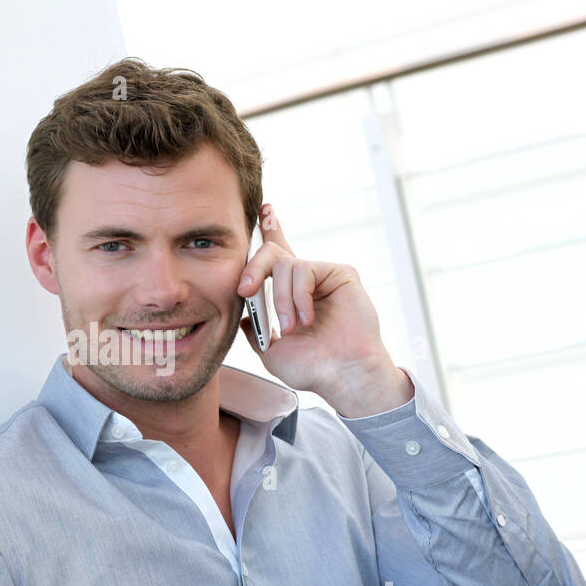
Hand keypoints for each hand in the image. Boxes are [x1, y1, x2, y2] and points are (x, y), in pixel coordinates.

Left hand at [237, 204, 411, 415]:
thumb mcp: (271, 350)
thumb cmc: (312, 368)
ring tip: (294, 326)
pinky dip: (299, 295)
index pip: (276, 256)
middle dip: (253, 268)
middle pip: (272, 252)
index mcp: (291, 294)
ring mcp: (324, 275)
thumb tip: (243, 313)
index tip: (263, 209)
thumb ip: (255, 328)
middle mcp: (307, 280)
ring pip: (285, 265)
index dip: (270, 230)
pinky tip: (307, 317)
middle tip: (245, 291)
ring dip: (281, 299)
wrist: (341, 376)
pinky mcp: (341, 273)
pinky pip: (305, 269)